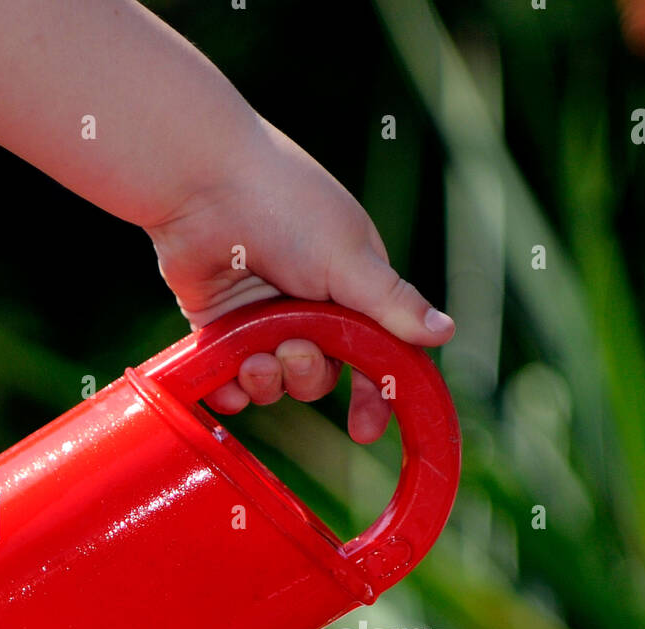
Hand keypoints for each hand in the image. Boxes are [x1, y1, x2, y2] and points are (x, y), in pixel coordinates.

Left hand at [144, 119, 453, 442]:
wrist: (199, 182)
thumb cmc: (282, 206)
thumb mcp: (348, 258)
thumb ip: (393, 305)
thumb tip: (446, 332)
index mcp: (351, 285)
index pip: (373, 353)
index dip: (373, 393)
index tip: (365, 429)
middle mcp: (309, 304)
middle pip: (321, 374)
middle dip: (308, 374)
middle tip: (291, 349)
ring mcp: (261, 316)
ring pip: (276, 381)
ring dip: (268, 381)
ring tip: (253, 357)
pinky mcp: (219, 326)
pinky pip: (230, 379)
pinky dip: (231, 388)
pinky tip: (228, 380)